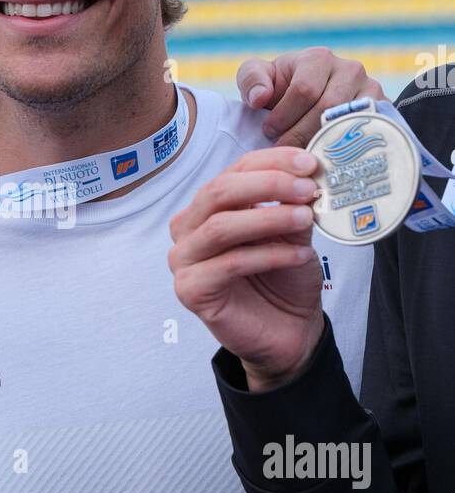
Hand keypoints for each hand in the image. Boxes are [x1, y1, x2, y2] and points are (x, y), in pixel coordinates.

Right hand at [169, 148, 325, 390]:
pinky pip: (229, 263)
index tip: (309, 163)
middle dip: (268, 185)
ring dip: (269, 218)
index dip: (272, 162)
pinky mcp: (190, 290)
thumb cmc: (284, 277)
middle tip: (308, 189)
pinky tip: (299, 255)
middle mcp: (188, 228)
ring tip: (306, 219)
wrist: (288, 330)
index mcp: (208, 207)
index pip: (234, 171)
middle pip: (219, 192)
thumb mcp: (292, 231)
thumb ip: (292, 203)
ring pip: (220, 226)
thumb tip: (307, 172)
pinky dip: (269, 255)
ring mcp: (184, 260)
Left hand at [237, 47, 383, 149]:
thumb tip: (260, 97)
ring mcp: (371, 91)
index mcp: (318, 58)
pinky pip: (367, 136)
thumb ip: (251, 79)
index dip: (283, 117)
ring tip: (301, 156)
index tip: (269, 132)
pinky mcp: (384, 114)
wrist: (317, 100)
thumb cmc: (283, 90)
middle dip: (299, 134)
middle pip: (327, 109)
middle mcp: (350, 69)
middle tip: (283, 151)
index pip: (304, 90)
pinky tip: (326, 162)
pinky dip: (346, 152)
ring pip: (347, 124)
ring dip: (320, 145)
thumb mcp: (260, 79)